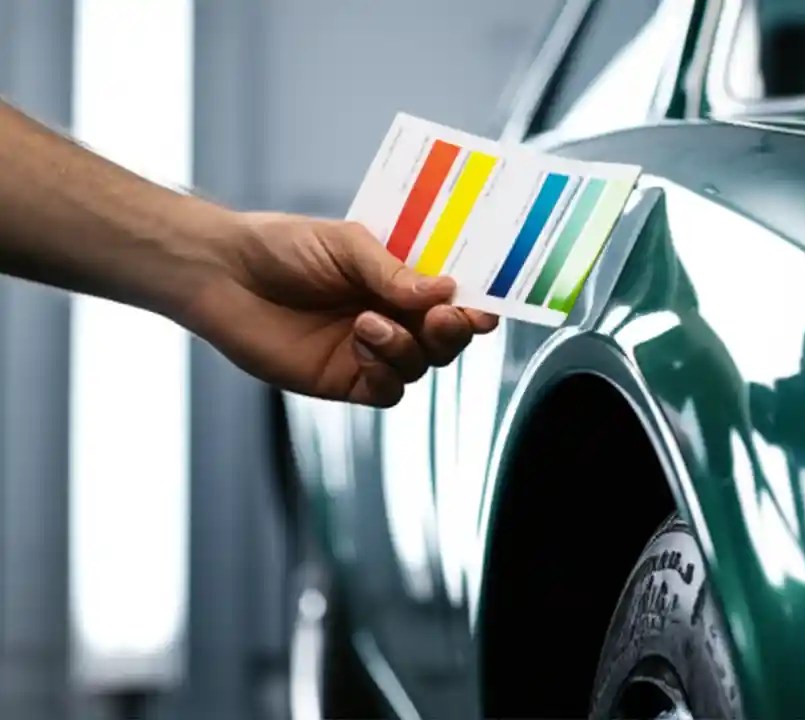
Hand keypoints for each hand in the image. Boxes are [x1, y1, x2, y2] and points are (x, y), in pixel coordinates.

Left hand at [183, 211, 497, 406]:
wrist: (222, 274)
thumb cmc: (283, 246)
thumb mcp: (345, 244)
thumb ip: (393, 270)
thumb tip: (445, 290)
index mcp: (400, 280)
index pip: (453, 298)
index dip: (475, 304)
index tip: (485, 306)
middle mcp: (394, 317)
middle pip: (447, 340)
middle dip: (453, 332)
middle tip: (446, 318)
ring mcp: (372, 351)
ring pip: (421, 366)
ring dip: (408, 347)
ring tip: (370, 322)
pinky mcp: (346, 380)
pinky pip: (388, 390)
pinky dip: (385, 369)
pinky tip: (360, 342)